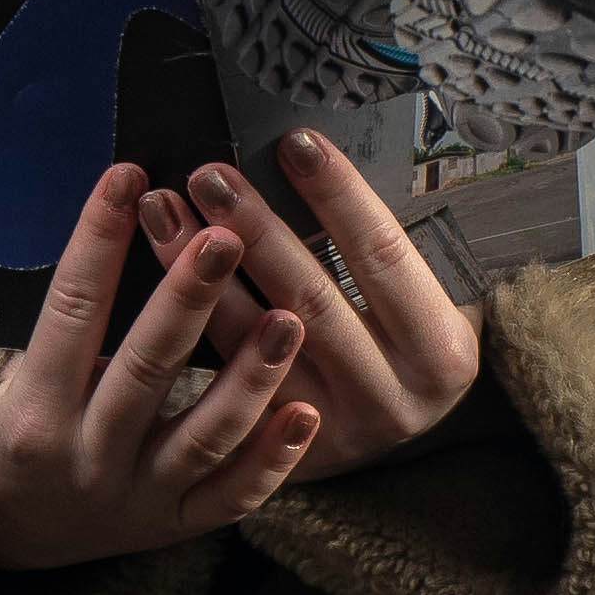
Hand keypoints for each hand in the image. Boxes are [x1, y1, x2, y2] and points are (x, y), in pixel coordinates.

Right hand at [0, 167, 319, 567]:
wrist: (10, 531)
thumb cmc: (22, 426)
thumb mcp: (17, 378)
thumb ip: (70, 323)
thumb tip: (129, 218)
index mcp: (37, 408)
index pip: (71, 310)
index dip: (98, 240)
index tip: (128, 177)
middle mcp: (87, 454)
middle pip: (144, 368)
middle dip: (187, 298)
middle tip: (224, 234)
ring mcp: (137, 495)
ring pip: (204, 436)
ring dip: (251, 375)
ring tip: (291, 317)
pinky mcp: (176, 524)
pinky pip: (232, 495)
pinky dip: (273, 457)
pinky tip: (306, 411)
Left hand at [140, 133, 481, 486]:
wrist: (395, 419)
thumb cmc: (408, 332)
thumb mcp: (422, 292)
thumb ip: (379, 244)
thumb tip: (305, 154)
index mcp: (441, 352)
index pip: (384, 255)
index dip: (339, 196)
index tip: (293, 141)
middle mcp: (393, 400)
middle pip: (311, 297)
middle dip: (253, 228)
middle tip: (208, 173)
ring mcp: (333, 433)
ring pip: (252, 342)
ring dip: (198, 270)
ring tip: (163, 208)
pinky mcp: (277, 453)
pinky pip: (222, 382)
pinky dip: (188, 323)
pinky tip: (153, 276)